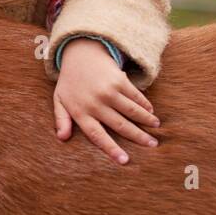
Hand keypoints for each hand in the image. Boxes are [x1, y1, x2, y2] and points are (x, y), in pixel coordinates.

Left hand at [52, 38, 159, 164]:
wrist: (80, 54)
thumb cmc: (70, 82)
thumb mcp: (59, 100)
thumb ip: (61, 120)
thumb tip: (62, 138)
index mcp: (81, 112)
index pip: (97, 135)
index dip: (111, 149)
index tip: (124, 161)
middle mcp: (96, 103)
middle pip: (120, 125)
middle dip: (138, 137)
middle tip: (152, 145)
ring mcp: (108, 91)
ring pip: (132, 111)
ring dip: (146, 120)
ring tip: (156, 128)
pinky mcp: (119, 80)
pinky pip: (135, 96)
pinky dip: (144, 105)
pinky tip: (150, 111)